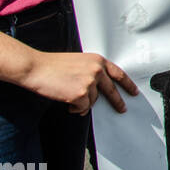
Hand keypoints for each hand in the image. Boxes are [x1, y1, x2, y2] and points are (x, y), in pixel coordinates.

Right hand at [23, 51, 138, 114]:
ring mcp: (90, 83)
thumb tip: (99, 90)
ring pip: (92, 101)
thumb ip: (91, 72)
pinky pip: (82, 108)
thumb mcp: (78, 62)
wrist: (35, 68)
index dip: (128, 84)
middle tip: (122, 109)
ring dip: (82, 102)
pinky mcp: (81, 95)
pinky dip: (74, 108)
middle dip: (118, 102)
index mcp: (97, 60)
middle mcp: (97, 71)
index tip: (134, 91)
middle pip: (112, 91)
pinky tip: (65, 100)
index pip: (119, 74)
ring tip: (68, 94)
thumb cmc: (52, 65)